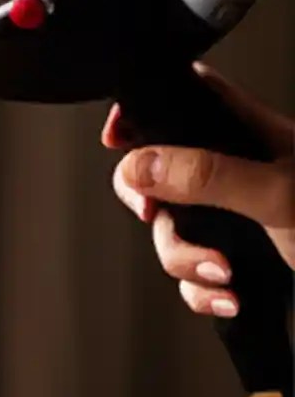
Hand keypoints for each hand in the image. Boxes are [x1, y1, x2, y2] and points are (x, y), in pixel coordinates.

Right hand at [102, 63, 293, 318]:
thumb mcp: (278, 194)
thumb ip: (206, 176)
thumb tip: (139, 165)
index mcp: (248, 135)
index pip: (182, 98)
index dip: (143, 111)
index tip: (118, 138)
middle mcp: (238, 173)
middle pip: (160, 175)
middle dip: (154, 207)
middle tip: (156, 213)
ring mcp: (237, 219)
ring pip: (174, 233)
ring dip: (188, 262)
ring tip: (224, 275)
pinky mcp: (241, 261)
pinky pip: (194, 276)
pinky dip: (204, 293)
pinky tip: (231, 298)